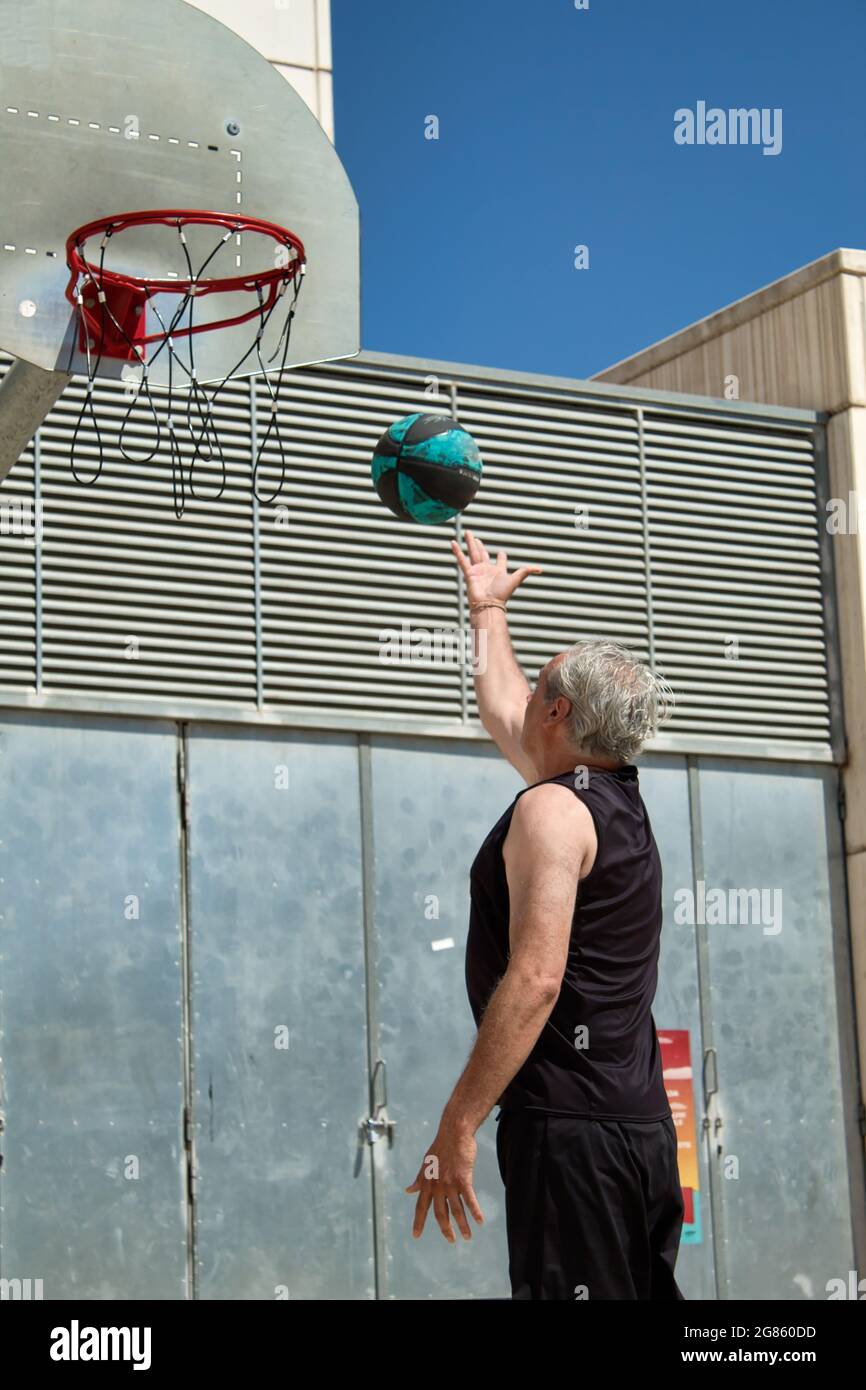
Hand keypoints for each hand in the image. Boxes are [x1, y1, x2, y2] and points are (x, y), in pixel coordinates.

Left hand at [405, 1117, 484, 1242]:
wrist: (454, 1132)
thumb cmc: (441, 1146)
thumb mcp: (425, 1163)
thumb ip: (419, 1179)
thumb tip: (408, 1190)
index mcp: (427, 1182)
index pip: (421, 1206)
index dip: (418, 1221)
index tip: (416, 1235)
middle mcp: (436, 1185)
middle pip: (440, 1213)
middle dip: (445, 1229)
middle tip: (450, 1240)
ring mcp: (449, 1183)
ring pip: (456, 1210)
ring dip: (462, 1226)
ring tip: (467, 1237)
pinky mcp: (463, 1179)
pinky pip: (469, 1200)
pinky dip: (475, 1212)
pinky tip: (480, 1222)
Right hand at [451, 529, 541, 607]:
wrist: (488, 603)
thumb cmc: (502, 594)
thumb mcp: (516, 579)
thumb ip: (526, 572)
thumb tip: (540, 569)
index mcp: (498, 571)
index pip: (500, 560)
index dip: (501, 556)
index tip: (501, 552)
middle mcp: (487, 570)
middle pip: (483, 553)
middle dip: (480, 545)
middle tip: (475, 537)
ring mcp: (477, 571)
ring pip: (473, 553)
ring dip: (470, 542)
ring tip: (467, 532)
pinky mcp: (469, 573)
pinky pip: (462, 560)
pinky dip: (457, 551)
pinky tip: (453, 542)